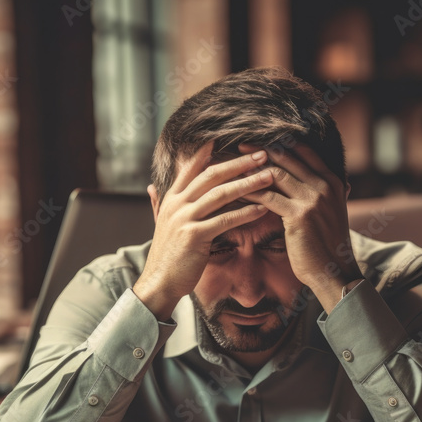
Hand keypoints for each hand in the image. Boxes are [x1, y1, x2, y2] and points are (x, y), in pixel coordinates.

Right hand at [133, 144, 274, 319]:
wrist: (158, 282)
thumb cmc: (166, 256)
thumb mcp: (159, 225)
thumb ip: (158, 203)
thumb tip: (152, 187)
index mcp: (170, 199)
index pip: (191, 168)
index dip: (208, 153)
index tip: (227, 138)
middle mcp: (176, 205)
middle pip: (211, 176)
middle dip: (239, 163)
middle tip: (262, 155)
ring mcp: (184, 219)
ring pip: (221, 194)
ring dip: (248, 183)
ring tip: (269, 176)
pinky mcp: (195, 236)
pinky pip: (225, 220)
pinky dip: (245, 213)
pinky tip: (263, 208)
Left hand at [239, 144, 361, 311]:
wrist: (334, 271)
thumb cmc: (327, 245)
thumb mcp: (332, 211)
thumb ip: (323, 193)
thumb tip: (311, 178)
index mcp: (333, 181)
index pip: (305, 151)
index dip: (282, 144)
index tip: (262, 141)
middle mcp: (325, 186)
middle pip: (288, 158)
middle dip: (262, 151)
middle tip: (240, 146)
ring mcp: (313, 199)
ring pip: (276, 174)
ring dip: (253, 170)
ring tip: (235, 167)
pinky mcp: (298, 215)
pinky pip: (268, 197)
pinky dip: (251, 193)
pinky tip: (236, 192)